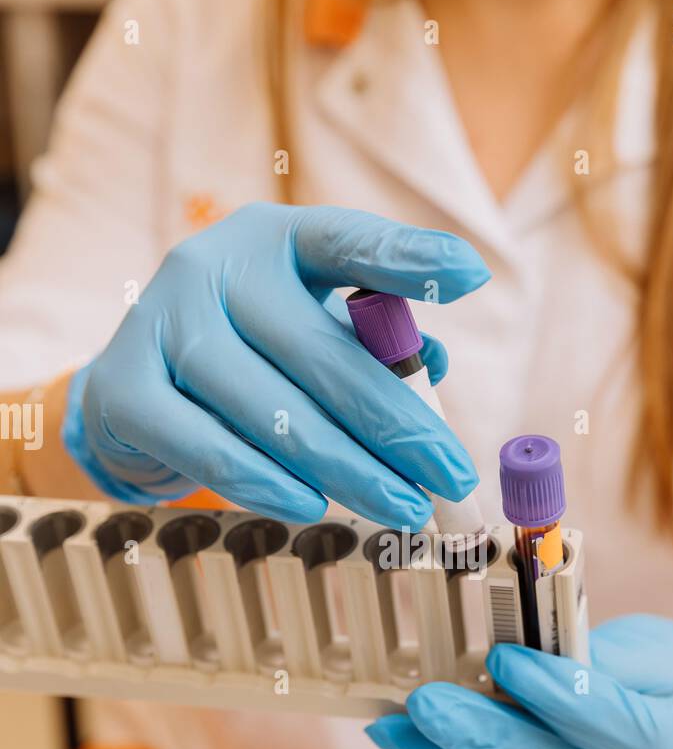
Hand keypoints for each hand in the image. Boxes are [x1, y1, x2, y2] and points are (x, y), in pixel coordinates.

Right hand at [62, 203, 487, 524]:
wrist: (135, 390)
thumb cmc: (249, 359)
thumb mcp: (310, 332)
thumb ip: (371, 343)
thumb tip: (436, 366)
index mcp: (273, 240)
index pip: (345, 239)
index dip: (407, 258)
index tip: (470, 276)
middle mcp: (213, 266)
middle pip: (321, 353)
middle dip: (398, 426)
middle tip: (452, 476)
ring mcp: (161, 322)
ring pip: (273, 412)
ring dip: (348, 471)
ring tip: (404, 508)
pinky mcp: (124, 388)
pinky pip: (209, 447)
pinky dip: (266, 484)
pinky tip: (313, 508)